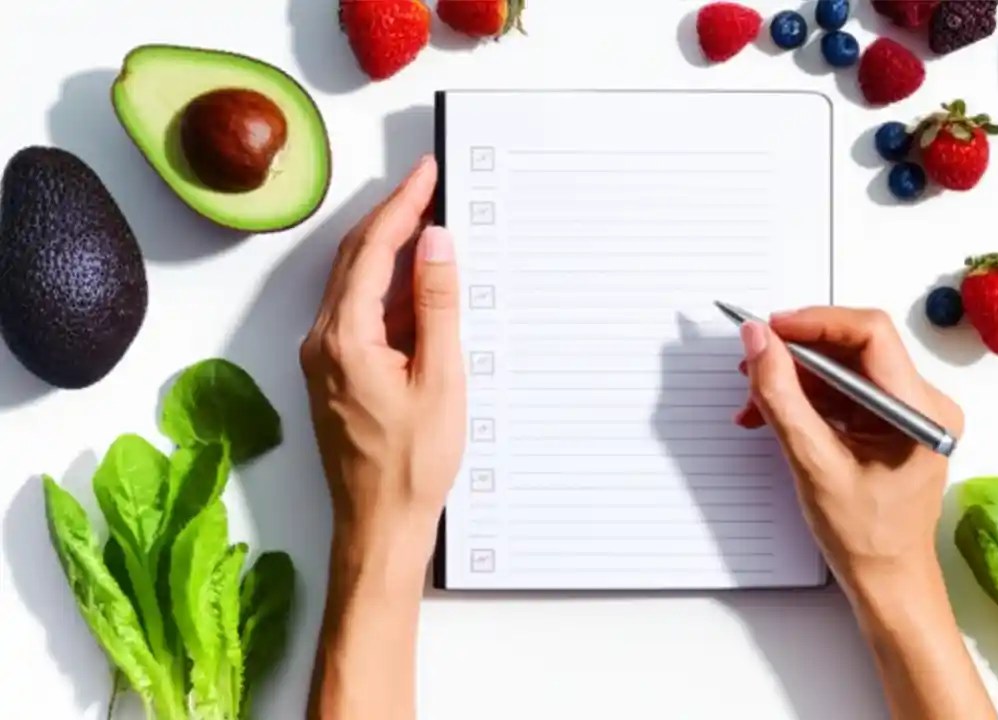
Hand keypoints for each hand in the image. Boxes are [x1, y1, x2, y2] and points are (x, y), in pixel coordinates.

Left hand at [300, 156, 465, 535]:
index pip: (371, 250)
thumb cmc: (410, 465)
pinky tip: (418, 287)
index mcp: (343, 338)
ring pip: (355, 284)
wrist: (379, 524)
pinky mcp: (335, 373)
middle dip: (392, 218)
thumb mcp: (439, 379)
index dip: (402, 205)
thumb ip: (436, 305)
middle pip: (354, 258)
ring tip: (431, 227)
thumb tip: (436, 244)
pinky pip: (358, 313)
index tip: (426, 174)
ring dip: (391, 253)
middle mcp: (322, 341)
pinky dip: (388, 290)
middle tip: (428, 187)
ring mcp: (324, 358)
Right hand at [734, 308, 962, 595]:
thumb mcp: (813, 464)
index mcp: (921, 411)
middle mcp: (924, 403)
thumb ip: (782, 398)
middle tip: (754, 362)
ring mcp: (908, 411)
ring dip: (796, 378)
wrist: (887, 581)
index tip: (772, 330)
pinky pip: (845, 391)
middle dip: (798, 353)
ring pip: (844, 368)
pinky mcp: (891, 421)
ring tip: (755, 397)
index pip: (870, 334)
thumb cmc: (865, 538)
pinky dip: (807, 397)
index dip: (816, 323)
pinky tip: (774, 412)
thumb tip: (758, 342)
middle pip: (855, 347)